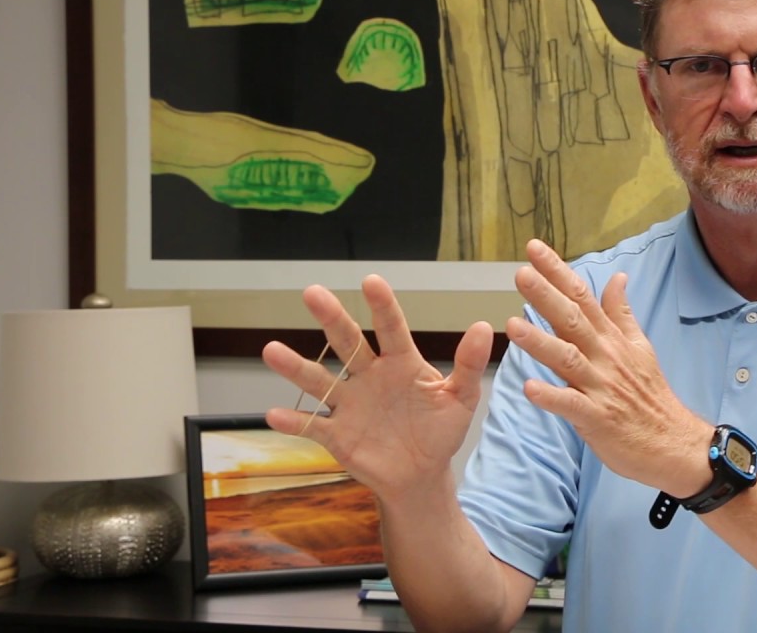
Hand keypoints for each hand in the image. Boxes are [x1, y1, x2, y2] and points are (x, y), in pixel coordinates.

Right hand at [263, 275, 493, 497]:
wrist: (421, 474)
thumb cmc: (440, 431)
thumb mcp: (461, 399)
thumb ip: (469, 365)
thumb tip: (484, 326)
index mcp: (401, 363)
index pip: (391, 328)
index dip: (382, 306)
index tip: (371, 281)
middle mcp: (369, 376)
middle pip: (348, 342)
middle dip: (331, 318)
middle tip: (313, 293)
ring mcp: (349, 404)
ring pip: (320, 380)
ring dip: (296, 367)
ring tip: (272, 350)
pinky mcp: (336, 434)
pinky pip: (312, 426)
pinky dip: (293, 421)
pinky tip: (274, 414)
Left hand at [506, 240, 711, 496]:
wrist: (672, 443)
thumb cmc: (651, 395)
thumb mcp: (640, 347)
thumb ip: (621, 313)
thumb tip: (617, 277)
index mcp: (612, 339)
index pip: (583, 297)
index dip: (558, 272)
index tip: (534, 249)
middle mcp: (605, 357)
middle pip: (572, 320)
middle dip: (546, 296)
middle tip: (520, 273)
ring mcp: (601, 387)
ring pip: (567, 359)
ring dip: (540, 342)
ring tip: (511, 325)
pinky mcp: (597, 418)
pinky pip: (571, 405)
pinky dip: (551, 397)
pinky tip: (529, 388)